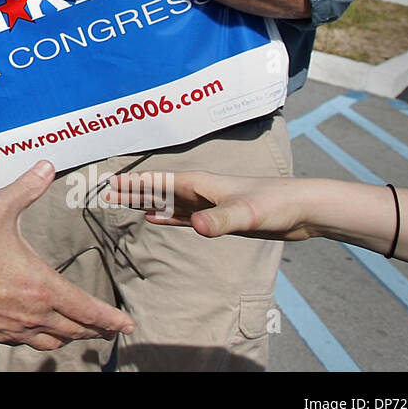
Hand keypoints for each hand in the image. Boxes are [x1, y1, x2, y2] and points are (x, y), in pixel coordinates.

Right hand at [0, 161, 135, 349]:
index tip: (125, 324)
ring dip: (70, 336)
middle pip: (74, 329)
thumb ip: (26, 188)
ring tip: (78, 332)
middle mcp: (33, 313)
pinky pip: (26, 342)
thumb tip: (46, 167)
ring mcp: (13, 327)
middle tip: (108, 329)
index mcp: (42, 286)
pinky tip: (37, 331)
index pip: (87, 310)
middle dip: (95, 330)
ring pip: (52, 340)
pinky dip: (41, 339)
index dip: (109, 319)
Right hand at [111, 170, 314, 240]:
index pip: (158, 181)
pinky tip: (154, 217)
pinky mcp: (217, 217)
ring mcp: (207, 203)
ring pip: (166, 200)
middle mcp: (200, 190)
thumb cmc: (275, 205)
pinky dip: (165, 215)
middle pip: (157, 188)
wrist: (301, 209)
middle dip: (132, 190)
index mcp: (200, 183)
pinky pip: (182, 215)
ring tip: (122, 202)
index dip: (134, 184)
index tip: (109, 185)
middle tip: (105, 193)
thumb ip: (220, 220)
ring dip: (144, 201)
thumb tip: (194, 227)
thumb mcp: (246, 214)